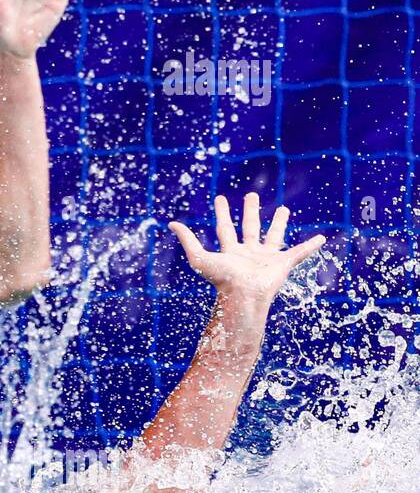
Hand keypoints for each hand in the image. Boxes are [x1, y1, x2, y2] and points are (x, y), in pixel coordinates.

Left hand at [169, 192, 325, 301]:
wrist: (243, 296)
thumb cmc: (222, 280)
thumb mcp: (199, 257)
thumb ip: (188, 240)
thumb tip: (170, 223)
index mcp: (230, 252)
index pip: (225, 228)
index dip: (222, 213)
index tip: (221, 198)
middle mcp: (248, 253)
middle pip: (250, 227)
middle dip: (251, 211)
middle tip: (252, 196)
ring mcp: (266, 258)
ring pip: (274, 236)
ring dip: (279, 223)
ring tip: (284, 209)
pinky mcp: (283, 264)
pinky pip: (300, 253)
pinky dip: (310, 246)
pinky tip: (320, 238)